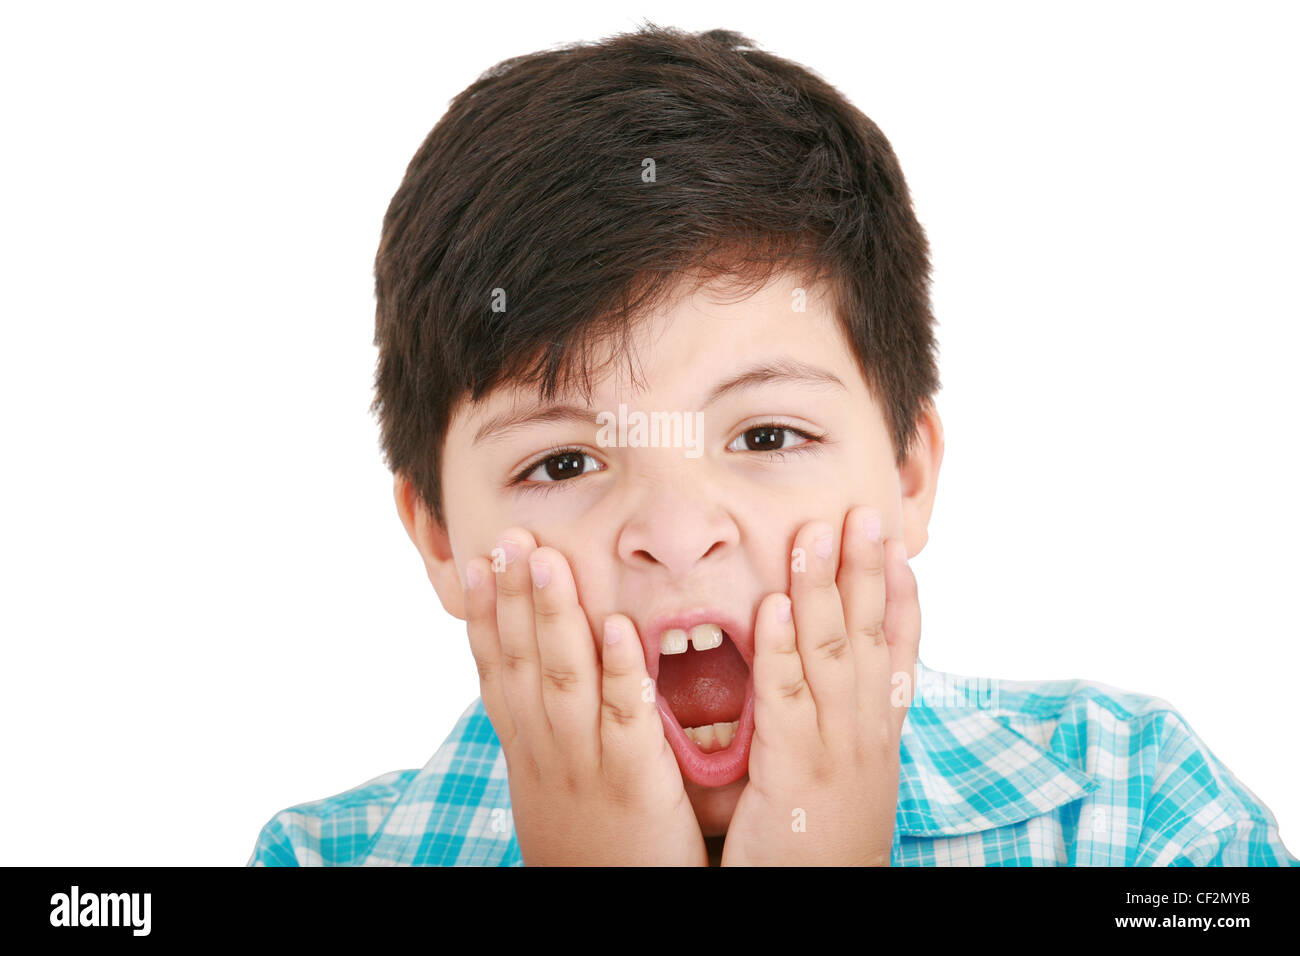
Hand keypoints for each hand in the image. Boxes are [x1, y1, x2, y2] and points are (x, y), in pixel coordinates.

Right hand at [463, 527, 707, 865]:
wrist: (605, 911)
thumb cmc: (589, 847)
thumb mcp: (550, 788)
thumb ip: (547, 735)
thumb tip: (534, 688)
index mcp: (527, 749)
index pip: (497, 670)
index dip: (484, 615)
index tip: (478, 562)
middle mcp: (546, 751)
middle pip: (523, 661)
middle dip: (514, 597)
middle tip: (510, 537)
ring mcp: (586, 765)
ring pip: (565, 678)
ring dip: (554, 615)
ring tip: (547, 560)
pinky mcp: (636, 784)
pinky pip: (625, 719)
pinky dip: (618, 671)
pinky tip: (616, 626)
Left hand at [721, 506, 919, 865]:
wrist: (816, 909)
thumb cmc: (819, 852)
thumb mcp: (845, 784)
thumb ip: (836, 734)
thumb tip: (830, 691)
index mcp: (877, 739)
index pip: (897, 655)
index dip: (900, 599)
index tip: (899, 548)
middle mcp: (866, 737)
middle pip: (869, 637)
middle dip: (867, 571)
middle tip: (865, 513)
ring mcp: (835, 752)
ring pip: (830, 653)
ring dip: (822, 588)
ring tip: (818, 532)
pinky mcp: (794, 771)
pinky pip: (786, 698)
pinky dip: (781, 647)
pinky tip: (775, 603)